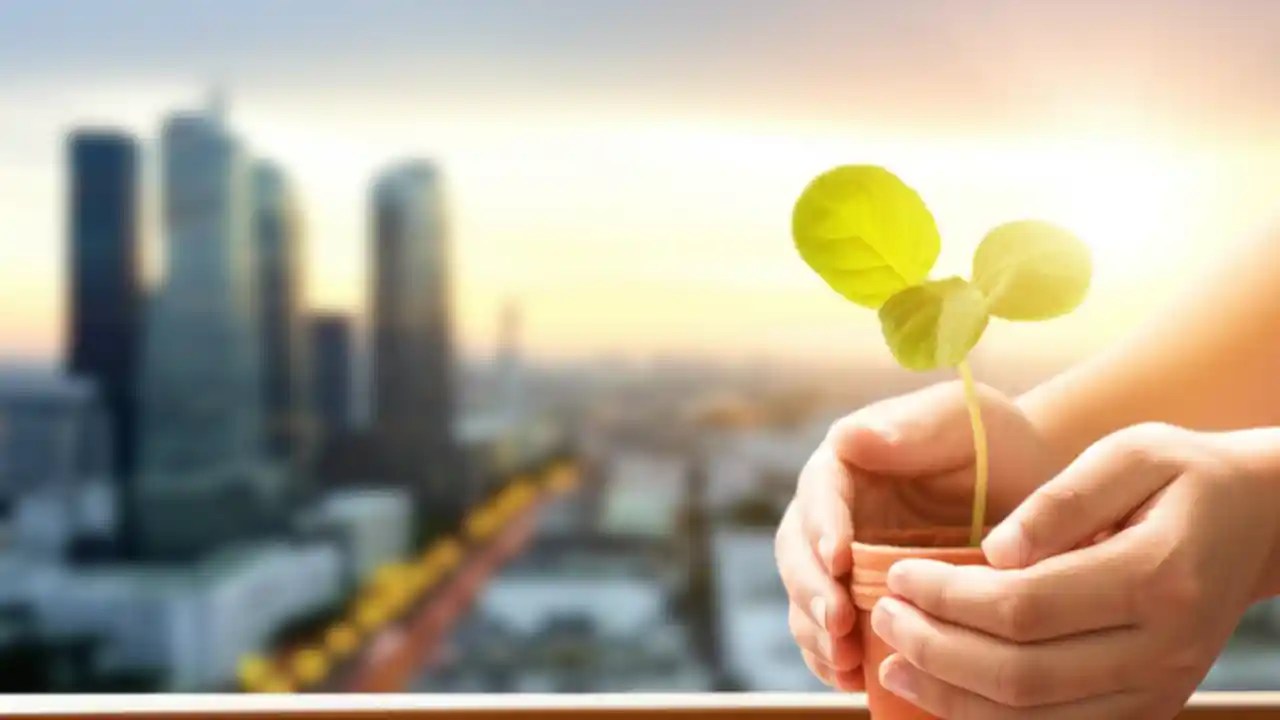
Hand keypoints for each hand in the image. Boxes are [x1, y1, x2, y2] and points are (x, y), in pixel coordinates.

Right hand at [775, 382, 1056, 690]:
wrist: (1032, 494)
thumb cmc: (999, 446)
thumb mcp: (964, 422)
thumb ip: (912, 427)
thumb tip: (846, 439)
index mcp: (847, 462)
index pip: (819, 492)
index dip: (822, 525)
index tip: (839, 558)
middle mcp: (833, 513)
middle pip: (798, 551)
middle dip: (811, 590)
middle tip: (838, 623)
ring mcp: (842, 563)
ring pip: (806, 598)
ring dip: (816, 632)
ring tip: (844, 662)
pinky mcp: (859, 603)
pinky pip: (831, 635)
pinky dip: (833, 659)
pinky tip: (853, 680)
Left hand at [876, 422, 1279, 718]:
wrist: (1259, 522)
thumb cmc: (1185, 478)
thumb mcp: (1131, 453)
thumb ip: (1060, 500)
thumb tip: (993, 552)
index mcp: (1154, 577)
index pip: (1024, 607)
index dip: (947, 598)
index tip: (898, 575)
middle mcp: (1162, 648)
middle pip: (1022, 675)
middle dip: (936, 651)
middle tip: (883, 618)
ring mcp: (1159, 689)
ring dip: (952, 698)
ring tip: (894, 664)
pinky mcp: (1150, 707)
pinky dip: (992, 719)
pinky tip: (945, 691)